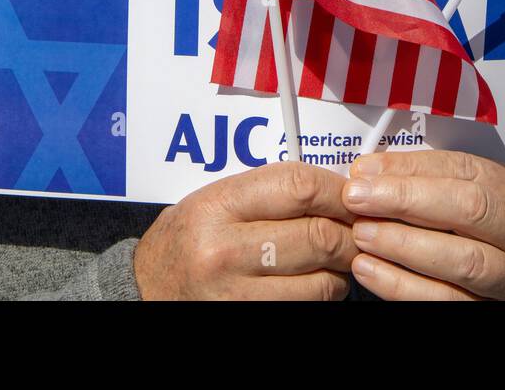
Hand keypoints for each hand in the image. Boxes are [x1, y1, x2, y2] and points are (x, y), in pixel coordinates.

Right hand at [133, 161, 357, 299]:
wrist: (145, 289)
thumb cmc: (187, 237)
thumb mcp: (215, 200)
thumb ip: (268, 191)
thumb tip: (336, 188)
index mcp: (217, 206)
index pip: (299, 186)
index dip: (338, 190)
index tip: (354, 194)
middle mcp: (224, 251)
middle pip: (318, 236)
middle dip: (351, 233)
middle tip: (360, 229)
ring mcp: (235, 294)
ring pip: (321, 281)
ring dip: (342, 270)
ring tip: (338, 259)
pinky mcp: (247, 318)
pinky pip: (306, 307)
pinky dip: (324, 294)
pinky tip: (319, 283)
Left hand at [342, 150, 504, 299]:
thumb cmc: (496, 244)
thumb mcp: (485, 205)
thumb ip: (441, 189)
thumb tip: (372, 174)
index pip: (466, 169)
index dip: (412, 167)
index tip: (366, 170)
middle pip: (470, 208)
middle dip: (407, 199)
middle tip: (358, 197)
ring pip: (463, 259)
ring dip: (403, 244)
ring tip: (362, 234)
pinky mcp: (496, 312)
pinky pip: (446, 300)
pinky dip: (402, 285)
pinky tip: (370, 270)